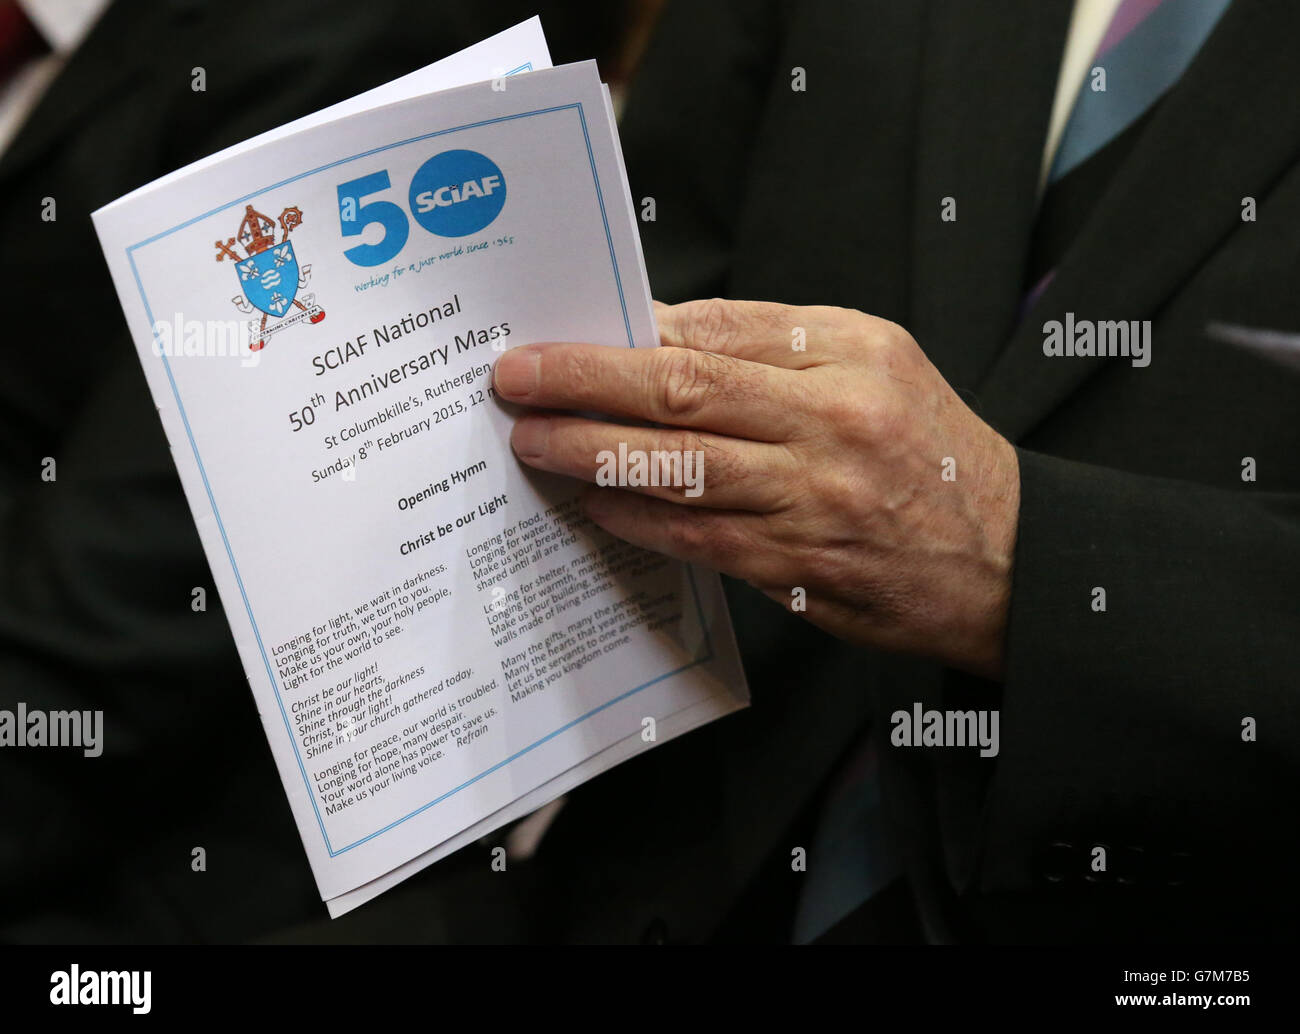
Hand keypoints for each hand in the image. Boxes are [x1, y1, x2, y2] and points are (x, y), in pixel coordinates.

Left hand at [492, 299, 1019, 679]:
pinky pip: (696, 537)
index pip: (720, 327)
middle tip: (517, 377)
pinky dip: (634, 517)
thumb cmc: (930, 454)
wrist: (1006, 559)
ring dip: (591, 451)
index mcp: (852, 354)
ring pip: (678, 467)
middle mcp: (833, 421)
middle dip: (586, 380)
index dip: (632, 328)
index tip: (569, 324)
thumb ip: (775, 347)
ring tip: (532, 441)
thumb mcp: (877, 367)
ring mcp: (813, 500)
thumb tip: (660, 337)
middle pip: (684, 389)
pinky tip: (590, 502)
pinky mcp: (797, 568)